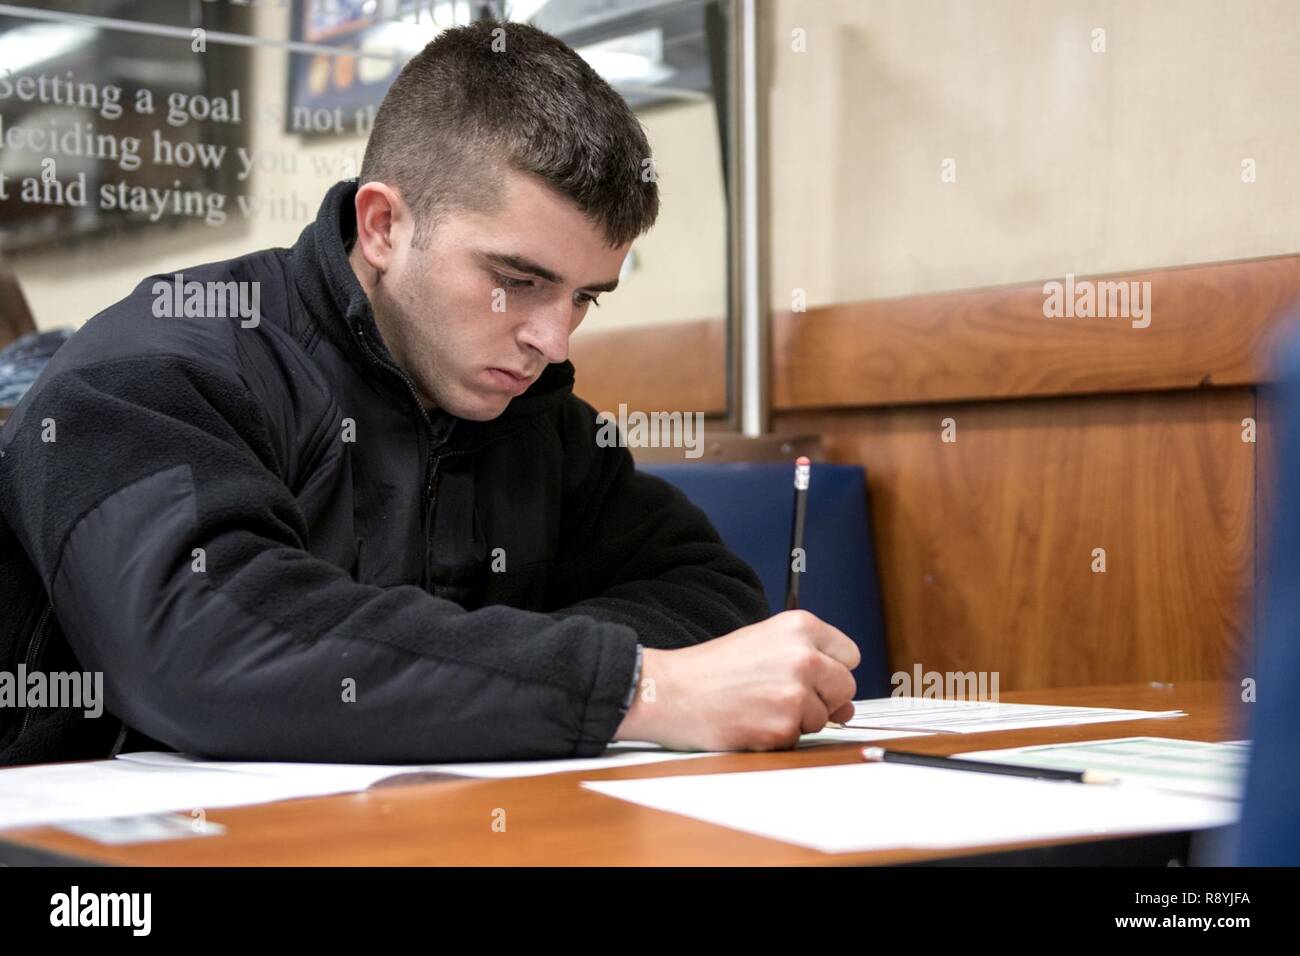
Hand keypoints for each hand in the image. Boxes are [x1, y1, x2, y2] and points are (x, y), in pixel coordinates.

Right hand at [613, 609, 859, 750]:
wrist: (672, 691)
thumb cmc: (712, 668)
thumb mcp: (763, 645)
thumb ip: (810, 664)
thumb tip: (846, 707)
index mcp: (800, 627)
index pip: (850, 655)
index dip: (830, 669)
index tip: (811, 675)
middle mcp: (805, 656)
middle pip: (846, 688)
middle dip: (822, 698)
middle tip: (781, 694)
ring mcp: (796, 693)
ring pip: (823, 717)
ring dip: (798, 719)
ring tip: (759, 704)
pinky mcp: (784, 726)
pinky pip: (799, 738)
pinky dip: (779, 736)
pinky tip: (752, 720)